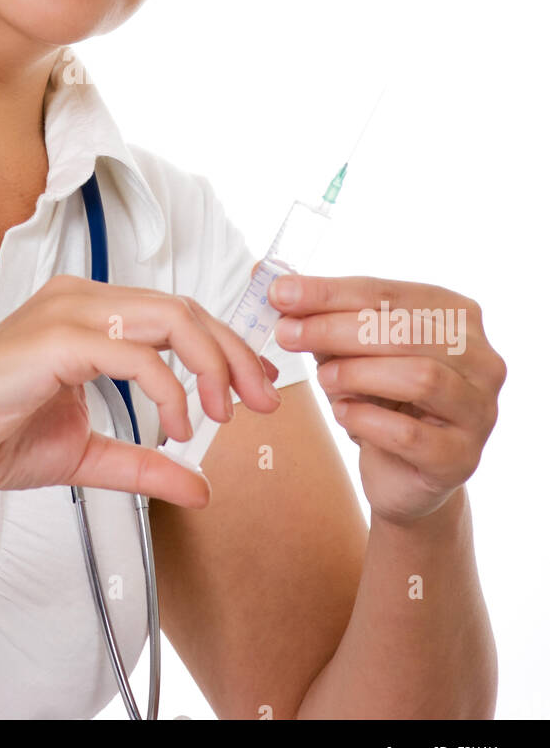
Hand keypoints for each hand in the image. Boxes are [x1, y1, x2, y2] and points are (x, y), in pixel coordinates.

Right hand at [0, 274, 280, 508]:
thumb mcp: (84, 454)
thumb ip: (142, 463)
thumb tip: (199, 485)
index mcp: (88, 313)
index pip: (177, 314)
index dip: (225, 348)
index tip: (255, 391)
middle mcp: (82, 297)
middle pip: (185, 308)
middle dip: (234, 354)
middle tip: (262, 402)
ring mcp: (69, 311)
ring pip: (171, 317)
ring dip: (211, 365)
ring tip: (220, 415)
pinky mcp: (57, 337)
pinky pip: (135, 353)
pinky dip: (168, 389)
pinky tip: (172, 426)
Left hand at [268, 274, 506, 524]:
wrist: (405, 471)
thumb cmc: (380, 395)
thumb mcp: (348, 346)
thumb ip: (316, 311)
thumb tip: (265, 276)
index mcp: (457, 315)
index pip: (389, 292)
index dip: (330, 291)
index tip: (280, 293)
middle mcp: (481, 358)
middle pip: (405, 331)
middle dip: (336, 329)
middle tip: (286, 335)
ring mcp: (479, 409)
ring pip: (419, 376)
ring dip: (356, 374)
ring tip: (322, 380)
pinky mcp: (462, 457)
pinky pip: (411, 433)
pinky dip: (367, 419)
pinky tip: (343, 414)